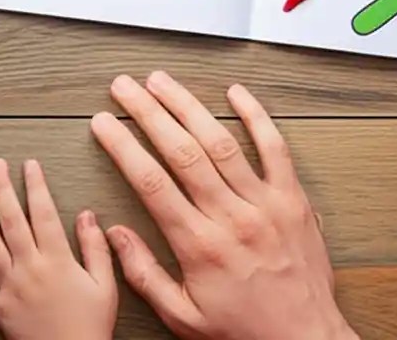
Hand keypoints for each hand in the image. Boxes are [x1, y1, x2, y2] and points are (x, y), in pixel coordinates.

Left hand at [0, 159, 116, 339]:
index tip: (29, 166)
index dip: (35, 185)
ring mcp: (10, 286)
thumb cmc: (90, 327)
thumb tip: (87, 215)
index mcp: (58, 261)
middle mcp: (30, 268)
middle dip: (2, 188)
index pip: (43, 213)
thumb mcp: (106, 286)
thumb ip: (96, 248)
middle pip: (11, 220)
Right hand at [91, 72, 356, 339]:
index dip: (122, 146)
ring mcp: (266, 204)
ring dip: (188, 105)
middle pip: (181, 151)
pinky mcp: (294, 200)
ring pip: (221, 142)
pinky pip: (276, 149)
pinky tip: (236, 93)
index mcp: (199, 245)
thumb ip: (142, 273)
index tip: (102, 123)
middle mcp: (232, 218)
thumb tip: (113, 233)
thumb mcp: (181, 316)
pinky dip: (257, 117)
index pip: (150, 182)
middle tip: (123, 87)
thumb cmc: (243, 330)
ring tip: (161, 81)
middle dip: (147, 112)